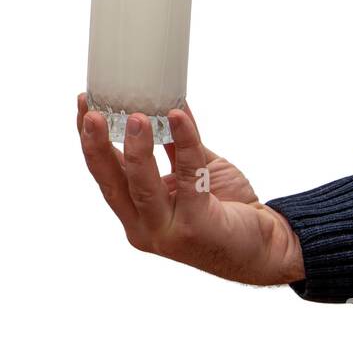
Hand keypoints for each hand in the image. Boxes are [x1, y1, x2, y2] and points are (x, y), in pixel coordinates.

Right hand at [76, 93, 304, 286]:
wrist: (268, 248)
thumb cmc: (228, 211)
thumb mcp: (194, 174)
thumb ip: (178, 147)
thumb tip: (168, 104)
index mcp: (135, 212)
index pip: (103, 173)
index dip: (89, 140)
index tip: (84, 106)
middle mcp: (142, 225)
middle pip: (110, 182)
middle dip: (97, 145)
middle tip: (93, 114)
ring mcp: (166, 230)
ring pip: (141, 185)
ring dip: (136, 148)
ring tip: (136, 117)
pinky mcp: (195, 226)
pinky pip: (188, 176)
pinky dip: (185, 143)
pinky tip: (180, 118)